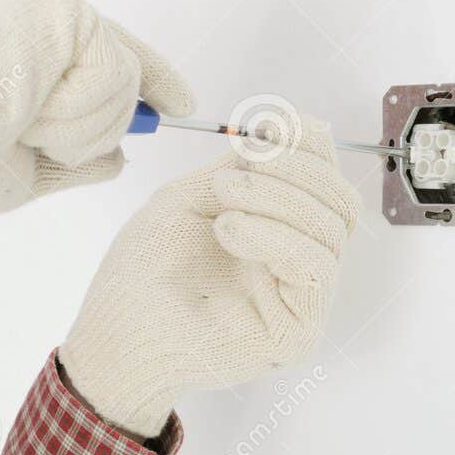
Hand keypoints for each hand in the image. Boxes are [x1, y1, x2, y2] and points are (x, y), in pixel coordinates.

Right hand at [0, 0, 194, 213]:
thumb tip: (118, 155)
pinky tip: (32, 105)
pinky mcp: (61, 5)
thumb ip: (77, 161)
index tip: (182, 105)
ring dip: (78, 126)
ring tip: (24, 121)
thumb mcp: (29, 170)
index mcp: (34, 51)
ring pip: (123, 83)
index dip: (152, 81)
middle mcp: (47, 21)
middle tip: (35, 133)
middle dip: (97, 126)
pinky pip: (111, 72)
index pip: (110, 60)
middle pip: (125, 77)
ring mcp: (54, 9)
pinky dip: (76, 110)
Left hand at [57, 112, 359, 439]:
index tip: (264, 121)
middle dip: (295, 166)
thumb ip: (237, 168)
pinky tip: (229, 230)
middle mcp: (297, 262)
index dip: (306, 141)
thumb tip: (279, 132)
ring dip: (277, 197)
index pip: (322, 177)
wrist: (115, 333)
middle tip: (242, 160)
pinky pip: (315, 268)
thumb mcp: (188, 198)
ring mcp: (300, 299)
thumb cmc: (143, 271)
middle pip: (339, 200)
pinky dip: (276, 235)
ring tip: (222, 199)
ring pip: (331, 229)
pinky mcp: (297, 332)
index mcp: (277, 226)